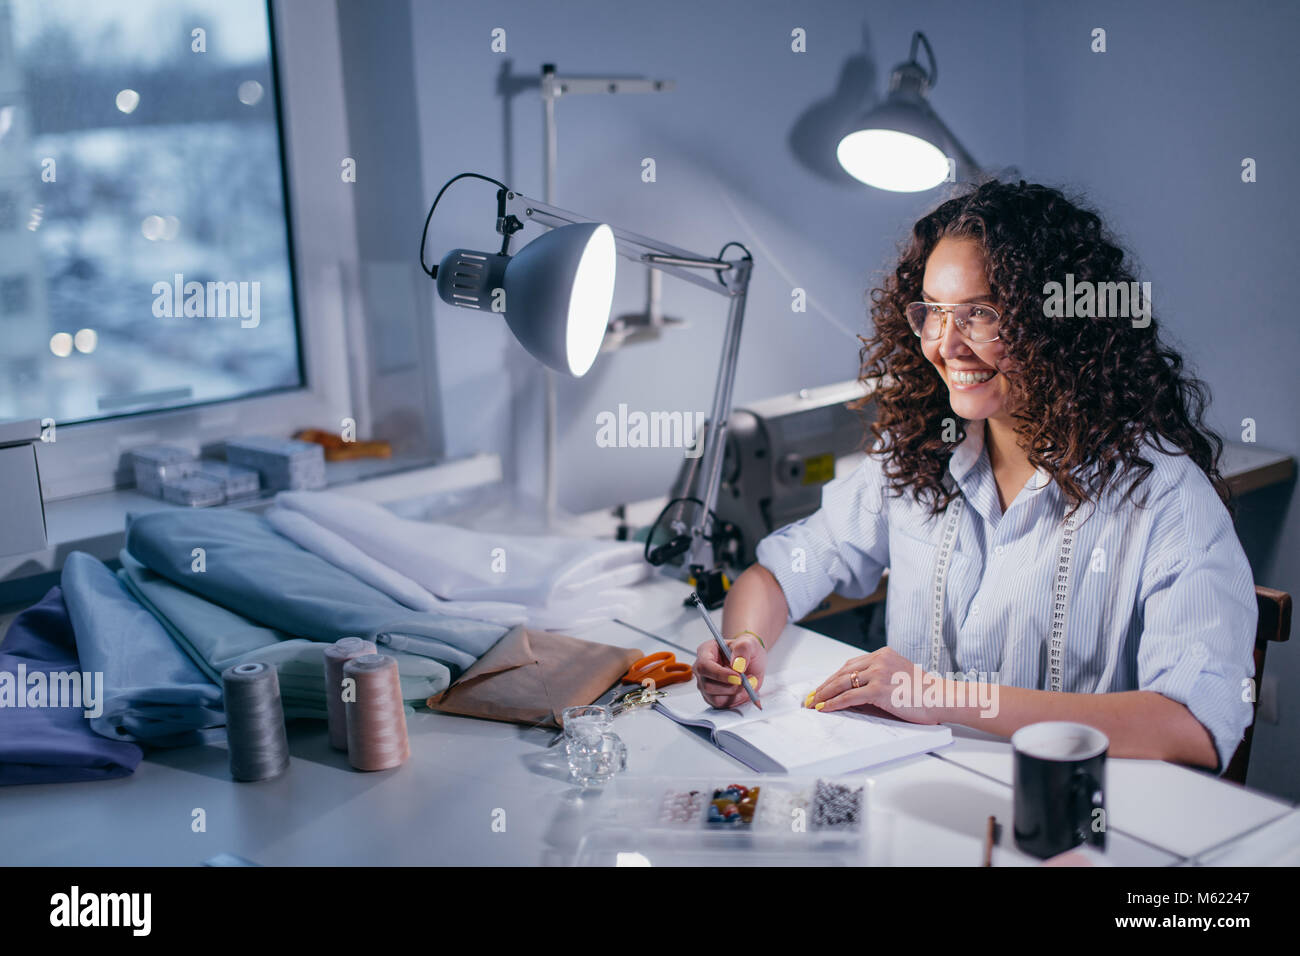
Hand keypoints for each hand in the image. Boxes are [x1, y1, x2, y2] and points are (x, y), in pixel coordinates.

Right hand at [694, 633, 764, 709]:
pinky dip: (737, 699)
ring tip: (748, 683)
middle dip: (731, 687)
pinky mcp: (713, 697)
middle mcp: (702, 670)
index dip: (720, 674)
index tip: (738, 677)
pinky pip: (723, 705)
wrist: (750, 661)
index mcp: (706, 652)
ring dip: (736, 694)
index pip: (704, 666)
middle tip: (747, 680)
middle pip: (708, 686)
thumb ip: (743, 649)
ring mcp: (705, 684)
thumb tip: (737, 665)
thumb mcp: (748, 643)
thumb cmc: (745, 650)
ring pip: (715, 699)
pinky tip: (744, 689)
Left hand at [806, 647, 946, 723]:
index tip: (822, 687)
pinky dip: (834, 703)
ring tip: (813, 703)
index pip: (850, 665)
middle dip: (824, 685)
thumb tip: (852, 695)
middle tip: (811, 696)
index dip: (833, 677)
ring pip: (843, 683)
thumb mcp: (897, 677)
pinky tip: (825, 708)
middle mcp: (879, 660)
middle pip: (843, 672)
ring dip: (825, 694)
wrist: (942, 698)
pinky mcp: (879, 689)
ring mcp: (879, 673)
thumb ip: (877, 680)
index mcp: (883, 654)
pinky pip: (850, 696)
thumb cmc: (924, 692)